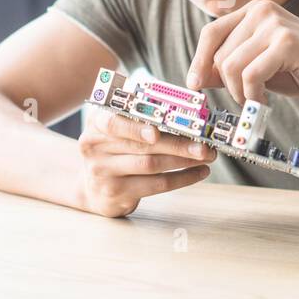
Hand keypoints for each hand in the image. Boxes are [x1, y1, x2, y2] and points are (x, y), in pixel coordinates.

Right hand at [77, 109, 215, 216]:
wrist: (92, 187)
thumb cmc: (113, 148)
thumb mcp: (117, 127)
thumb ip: (138, 114)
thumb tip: (182, 104)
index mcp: (96, 125)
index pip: (114, 124)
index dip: (136, 128)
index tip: (157, 130)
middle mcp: (95, 149)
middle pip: (142, 146)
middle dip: (178, 144)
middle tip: (204, 145)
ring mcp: (104, 174)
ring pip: (151, 165)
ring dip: (183, 160)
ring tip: (206, 157)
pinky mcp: (117, 194)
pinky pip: (156, 185)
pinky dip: (182, 178)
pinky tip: (199, 172)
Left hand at [186, 0, 298, 104]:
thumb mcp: (257, 66)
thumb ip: (228, 67)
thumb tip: (195, 79)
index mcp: (253, 10)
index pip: (211, 33)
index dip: (199, 61)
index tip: (195, 85)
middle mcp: (261, 10)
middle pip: (219, 54)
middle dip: (228, 84)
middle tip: (248, 98)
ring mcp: (274, 23)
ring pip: (231, 66)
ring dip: (240, 92)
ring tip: (257, 99)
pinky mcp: (286, 42)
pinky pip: (250, 76)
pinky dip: (253, 95)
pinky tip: (265, 101)